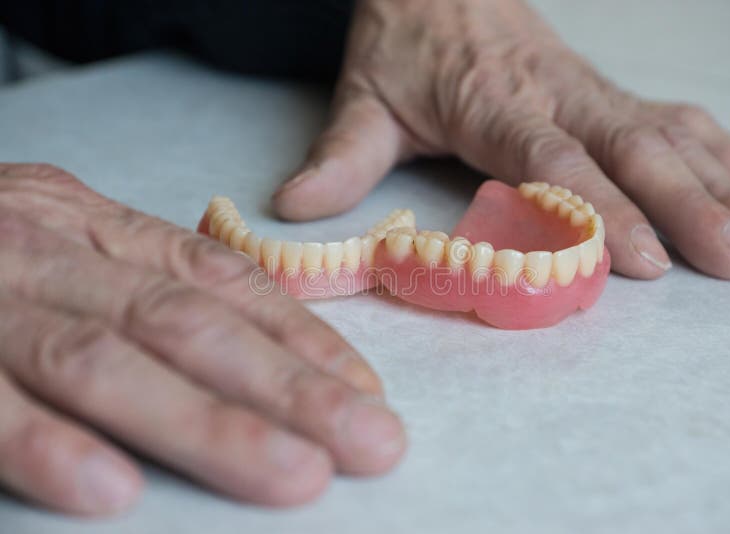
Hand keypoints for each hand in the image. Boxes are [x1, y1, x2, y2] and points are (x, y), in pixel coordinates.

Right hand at [0, 164, 404, 516]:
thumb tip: (260, 342)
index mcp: (93, 227)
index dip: (299, 337)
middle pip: (186, 324)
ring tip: (293, 477)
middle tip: (370, 443)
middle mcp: (47, 252)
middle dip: (287, 389)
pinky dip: (42, 444)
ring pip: (106, 361)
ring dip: (205, 426)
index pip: (220, 281)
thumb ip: (146, 282)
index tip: (364, 390)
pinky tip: (111, 492)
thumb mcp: (69, 244)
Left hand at [272, 0, 729, 280]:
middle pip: (632, 150)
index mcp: (495, 106)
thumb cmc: (406, 44)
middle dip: (688, 207)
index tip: (642, 257)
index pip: (556, 160)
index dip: (600, 207)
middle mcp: (556, 97)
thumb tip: (293, 210)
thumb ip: (339, 158)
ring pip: (668, 134)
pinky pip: (676, 118)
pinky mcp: (607, 91)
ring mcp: (590, 92)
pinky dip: (718, 154)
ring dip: (718, 185)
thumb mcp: (363, 100)